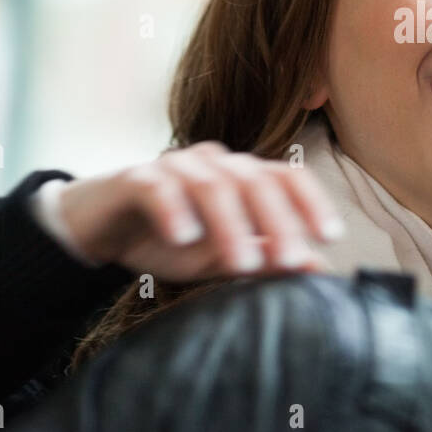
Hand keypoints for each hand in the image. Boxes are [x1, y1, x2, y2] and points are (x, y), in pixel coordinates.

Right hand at [57, 140, 344, 281]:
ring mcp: (175, 166)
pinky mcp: (135, 178)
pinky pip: (158, 186)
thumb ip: (265, 258)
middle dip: (277, 221)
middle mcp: (215, 163)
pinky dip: (173, 210)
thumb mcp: (220, 257)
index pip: (287, 178)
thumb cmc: (170, 239)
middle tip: (291, 261)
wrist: (101, 227)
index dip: (312, 202)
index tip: (331, 236)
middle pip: (255, 181)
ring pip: (212, 184)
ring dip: (231, 224)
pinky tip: (183, 237)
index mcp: (242, 176)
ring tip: (241, 263)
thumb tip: (317, 268)